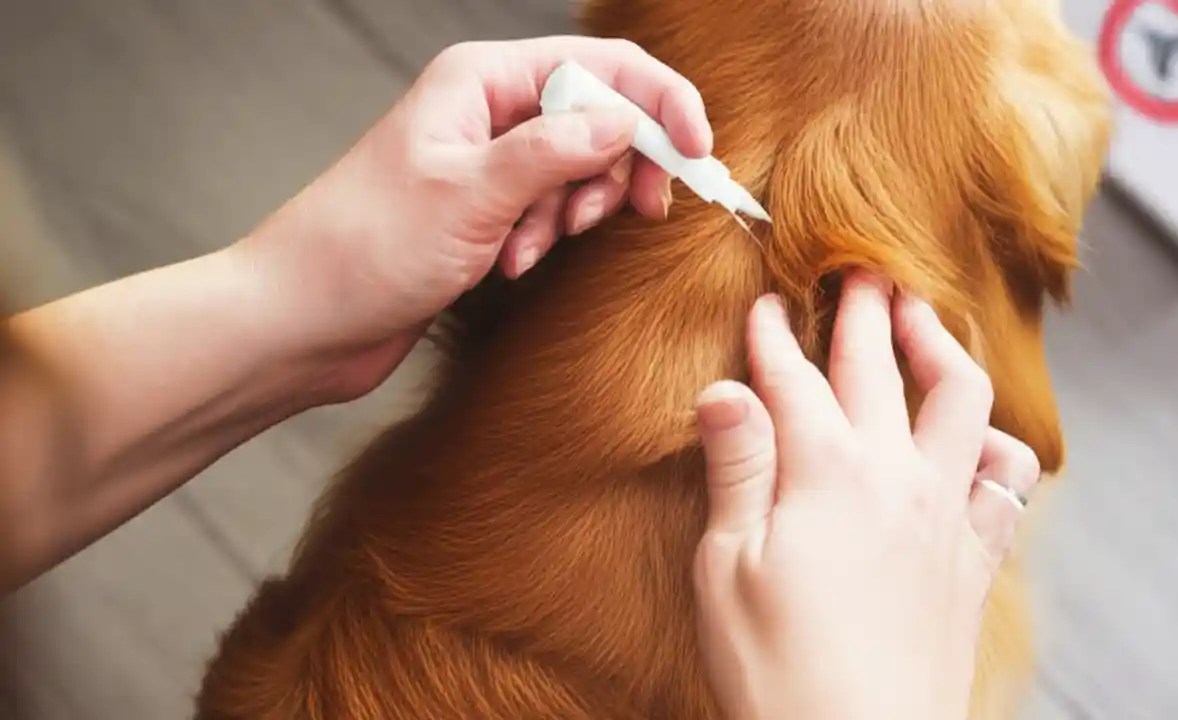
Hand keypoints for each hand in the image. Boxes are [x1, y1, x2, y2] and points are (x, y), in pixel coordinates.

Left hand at [239, 36, 711, 399]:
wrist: (304, 320)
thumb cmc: (364, 247)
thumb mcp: (472, 193)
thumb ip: (556, 151)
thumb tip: (627, 120)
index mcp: (482, 79)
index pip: (601, 66)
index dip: (659, 102)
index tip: (697, 153)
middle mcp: (488, 109)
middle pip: (598, 115)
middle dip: (616, 166)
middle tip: (631, 212)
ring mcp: (487, 160)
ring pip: (577, 167)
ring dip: (570, 212)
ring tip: (529, 247)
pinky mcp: (484, 208)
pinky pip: (548, 208)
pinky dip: (544, 236)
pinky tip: (509, 264)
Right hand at [692, 273, 1040, 719]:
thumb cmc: (777, 669)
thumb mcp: (725, 569)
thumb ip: (735, 469)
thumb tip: (722, 388)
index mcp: (823, 472)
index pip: (792, 378)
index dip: (772, 337)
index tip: (762, 304)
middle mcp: (894, 476)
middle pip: (878, 368)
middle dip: (863, 310)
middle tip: (858, 269)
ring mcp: (944, 513)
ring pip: (959, 400)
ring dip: (939, 347)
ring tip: (923, 318)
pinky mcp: (973, 558)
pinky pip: (1005, 480)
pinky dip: (995, 444)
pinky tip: (979, 437)